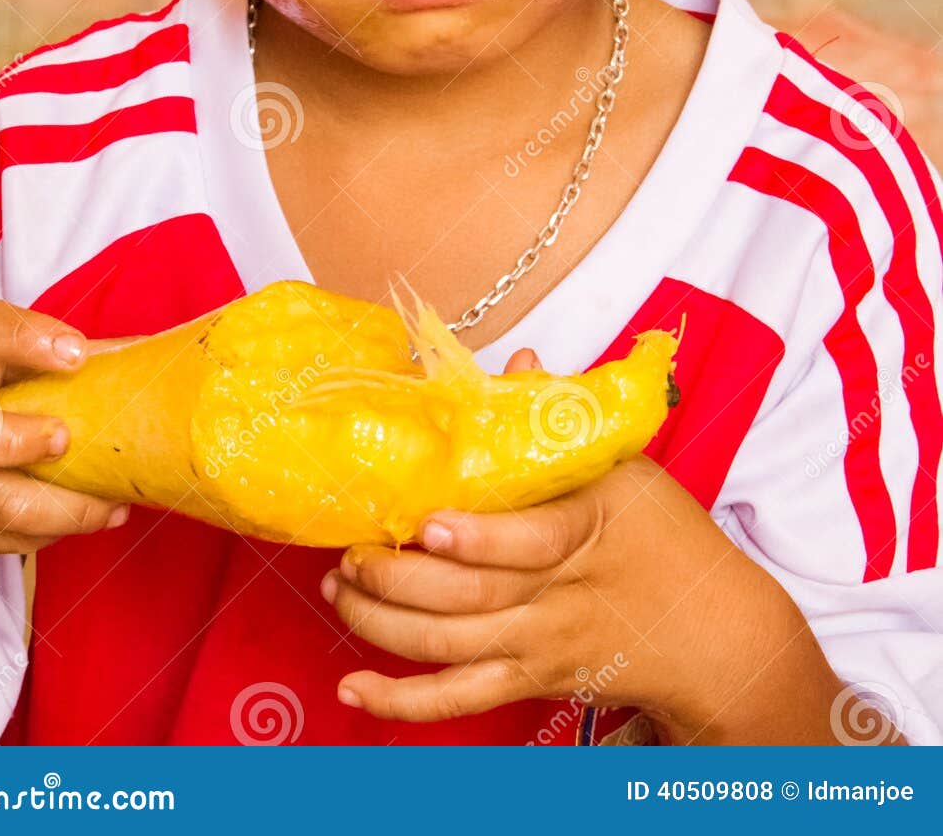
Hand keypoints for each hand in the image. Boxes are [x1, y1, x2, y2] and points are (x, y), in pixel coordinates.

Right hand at [0, 299, 134, 569]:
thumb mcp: (4, 367)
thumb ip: (66, 357)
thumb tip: (147, 353)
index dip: (23, 338)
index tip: (75, 352)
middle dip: (18, 441)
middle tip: (65, 439)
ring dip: (63, 508)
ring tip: (111, 504)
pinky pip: (5, 537)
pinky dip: (54, 532)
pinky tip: (88, 518)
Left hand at [319, 346, 846, 741]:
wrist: (721, 637)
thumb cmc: (672, 539)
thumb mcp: (630, 471)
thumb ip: (562, 420)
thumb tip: (519, 356)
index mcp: (587, 531)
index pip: (529, 542)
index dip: (475, 540)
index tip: (425, 526)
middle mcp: (560, 596)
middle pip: (469, 598)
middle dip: (396, 582)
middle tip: (349, 553)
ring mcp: (543, 645)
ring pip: (451, 649)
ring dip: (383, 625)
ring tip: (339, 591)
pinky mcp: (533, 681)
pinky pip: (459, 701)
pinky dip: (402, 703)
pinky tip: (352, 691)